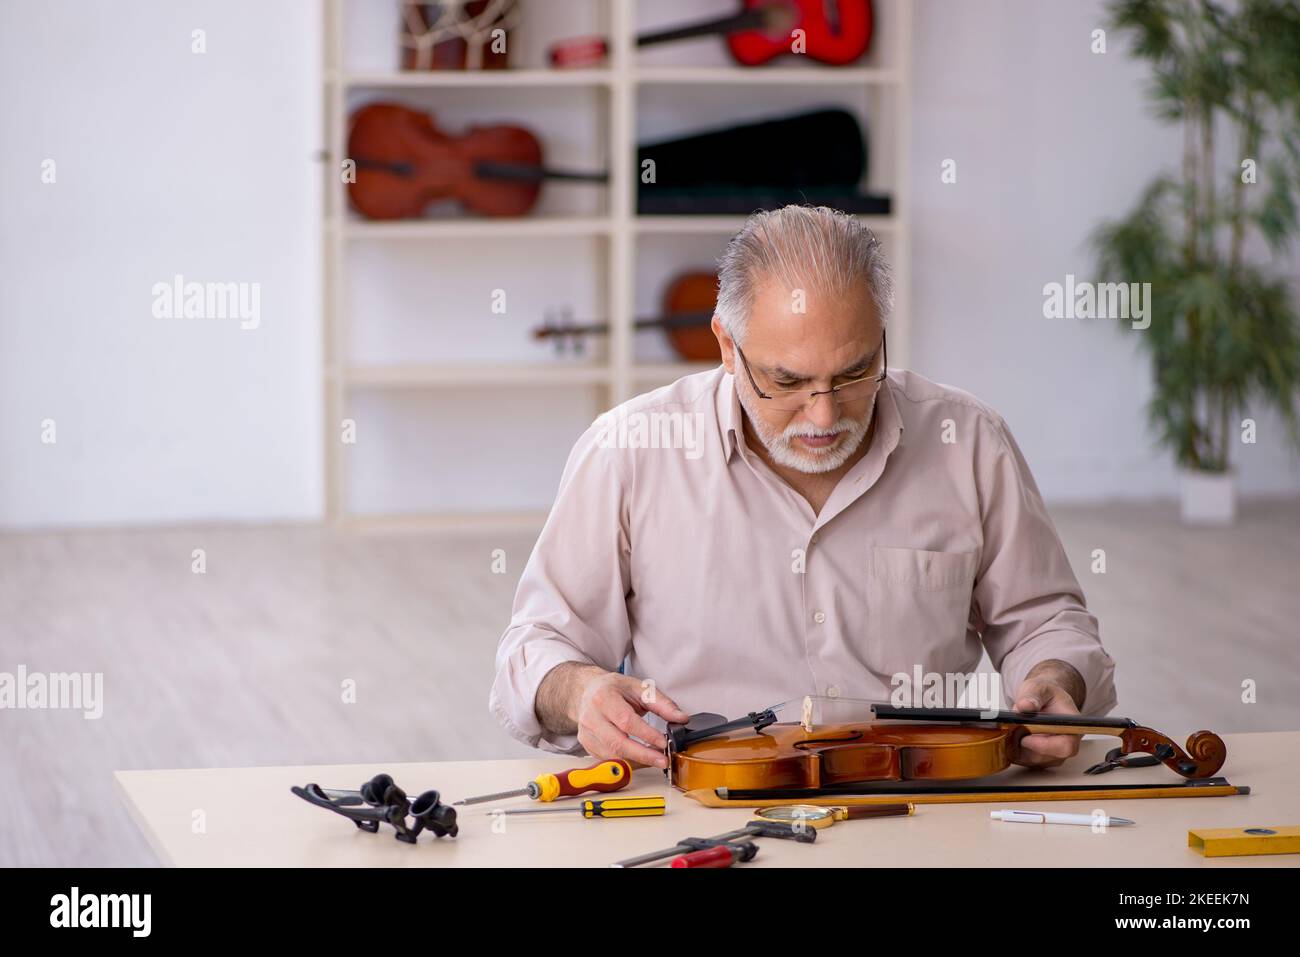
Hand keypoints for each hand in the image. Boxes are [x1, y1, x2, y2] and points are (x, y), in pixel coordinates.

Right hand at [572, 672, 689, 769]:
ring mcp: (586, 732)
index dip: (646, 735)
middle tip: (663, 760)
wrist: (589, 690)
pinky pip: (608, 760)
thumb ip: (662, 704)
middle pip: (617, 743)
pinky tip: (640, 759)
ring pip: (612, 756)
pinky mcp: (587, 745)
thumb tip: (681, 718)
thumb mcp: (640, 688)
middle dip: (642, 755)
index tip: (663, 743)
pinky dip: (627, 762)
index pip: (626, 721)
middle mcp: (591, 716)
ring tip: (655, 759)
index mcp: (604, 698)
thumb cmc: (615, 689)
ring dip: (636, 761)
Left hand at [1010, 668, 1083, 768]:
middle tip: (1012, 730)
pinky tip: (1012, 736)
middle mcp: (1067, 743)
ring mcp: (1055, 753)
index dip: (1044, 746)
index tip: (1024, 737)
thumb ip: (1033, 695)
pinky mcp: (1042, 758)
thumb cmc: (1046, 694)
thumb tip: (1025, 705)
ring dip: (1018, 748)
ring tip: (1013, 729)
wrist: (1043, 699)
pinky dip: (1015, 751)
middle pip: (1048, 757)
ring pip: (1034, 761)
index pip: (1066, 747)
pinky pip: (1026, 762)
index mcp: (1072, 727)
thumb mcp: (1038, 688)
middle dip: (1025, 746)